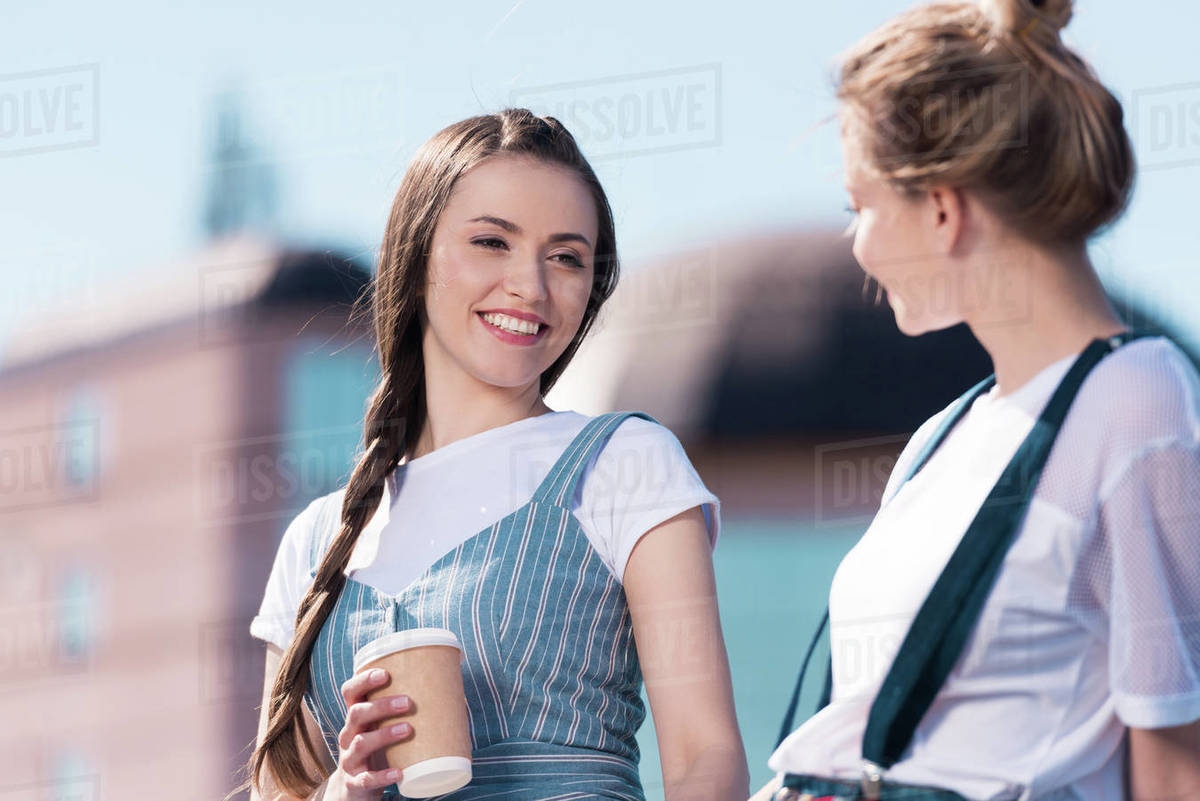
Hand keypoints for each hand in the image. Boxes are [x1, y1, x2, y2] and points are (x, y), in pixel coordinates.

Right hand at [324, 668, 414, 800]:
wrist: (355, 789)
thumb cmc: (378, 750)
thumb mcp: (382, 729)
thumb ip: (403, 713)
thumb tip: (453, 694)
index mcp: (357, 718)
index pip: (350, 692)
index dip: (363, 680)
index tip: (385, 673)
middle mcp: (349, 735)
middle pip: (356, 713)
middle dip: (381, 706)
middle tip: (407, 702)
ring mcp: (350, 759)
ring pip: (361, 742)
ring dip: (384, 734)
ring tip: (408, 729)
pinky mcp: (355, 782)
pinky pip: (366, 779)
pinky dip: (383, 775)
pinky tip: (399, 772)